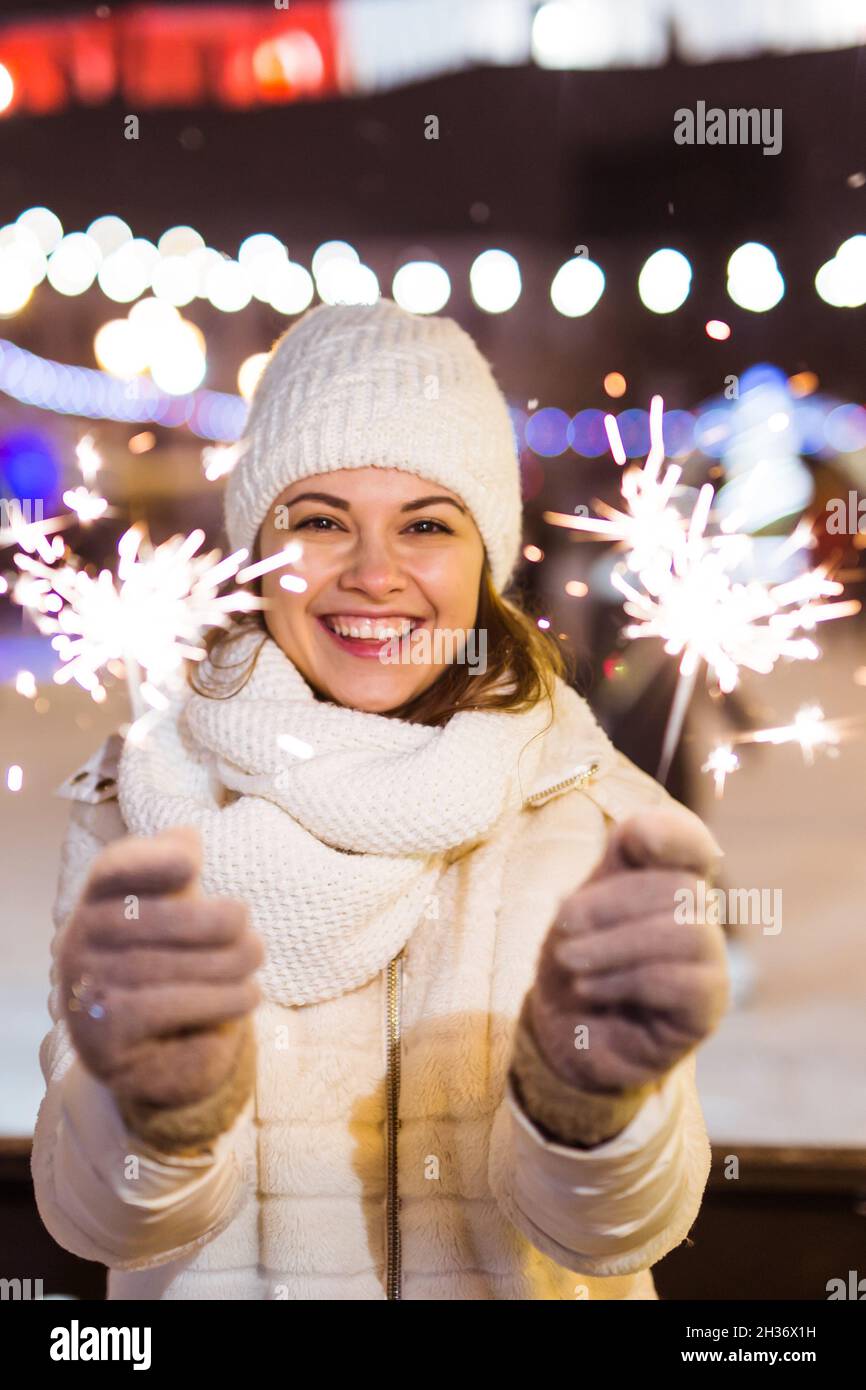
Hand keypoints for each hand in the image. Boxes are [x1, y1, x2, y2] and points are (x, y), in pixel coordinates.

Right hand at [59, 826, 263, 1114]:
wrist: (152, 1057)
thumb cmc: (170, 969)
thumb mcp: (174, 918)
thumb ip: (176, 877)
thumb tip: (186, 834)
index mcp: (96, 906)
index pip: (110, 873)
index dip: (148, 863)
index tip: (190, 864)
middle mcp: (78, 947)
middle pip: (146, 920)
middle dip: (211, 923)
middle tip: (254, 936)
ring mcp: (84, 995)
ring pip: (161, 968)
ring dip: (224, 966)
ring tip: (255, 965)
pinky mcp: (102, 1039)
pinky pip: (166, 1010)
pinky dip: (216, 1001)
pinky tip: (246, 996)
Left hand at [526, 806, 729, 1093]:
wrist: (564, 1031)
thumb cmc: (577, 960)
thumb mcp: (583, 903)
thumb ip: (613, 864)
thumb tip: (640, 830)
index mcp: (666, 877)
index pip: (691, 843)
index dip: (674, 834)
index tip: (639, 842)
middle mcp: (697, 913)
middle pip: (678, 887)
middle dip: (610, 905)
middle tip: (564, 929)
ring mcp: (708, 960)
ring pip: (683, 932)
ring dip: (614, 946)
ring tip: (571, 963)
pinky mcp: (706, 1005)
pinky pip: (678, 981)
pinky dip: (623, 981)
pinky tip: (590, 990)